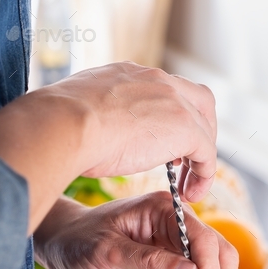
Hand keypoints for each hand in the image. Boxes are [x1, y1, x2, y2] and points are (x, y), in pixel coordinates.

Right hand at [65, 63, 217, 202]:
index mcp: (129, 74)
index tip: (161, 142)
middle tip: (183, 162)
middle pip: (197, 100)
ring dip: (201, 156)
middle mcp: (155, 80)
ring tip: (188, 185)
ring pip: (205, 127)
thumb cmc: (59, 124)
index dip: (169, 116)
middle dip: (197, 130)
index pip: (163, 89)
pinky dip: (204, 175)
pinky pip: (207, 154)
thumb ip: (93, 117)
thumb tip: (86, 133)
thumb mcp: (79, 113)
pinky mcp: (185, 128)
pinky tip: (190, 194)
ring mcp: (174, 101)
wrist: (64, 124)